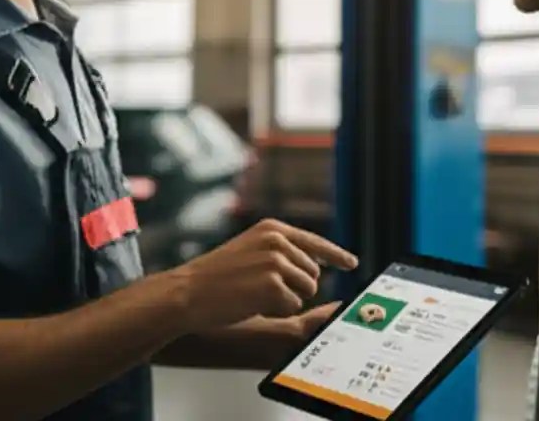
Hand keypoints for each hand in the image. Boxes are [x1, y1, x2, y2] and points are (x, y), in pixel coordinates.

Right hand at [167, 220, 357, 332]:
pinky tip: (252, 303)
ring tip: (254, 294)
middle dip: (295, 287)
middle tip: (260, 290)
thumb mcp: (250, 250)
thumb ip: (281, 251)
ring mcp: (276, 261)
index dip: (336, 254)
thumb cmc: (215, 276)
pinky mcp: (273, 284)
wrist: (187, 291)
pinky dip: (275, 310)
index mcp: (272, 228)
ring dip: (285, 299)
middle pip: (313, 273)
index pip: (314, 241)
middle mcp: (277, 240)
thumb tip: (317, 267)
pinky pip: (292, 305)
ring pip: (306, 289)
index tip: (352, 262)